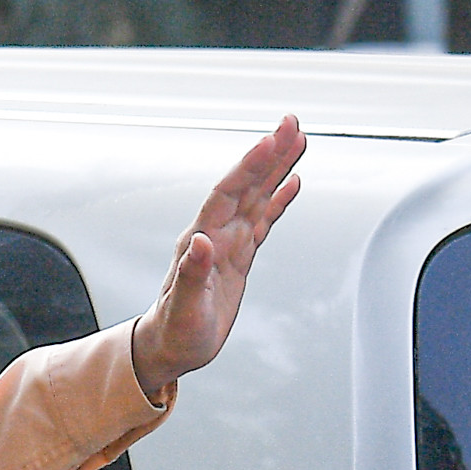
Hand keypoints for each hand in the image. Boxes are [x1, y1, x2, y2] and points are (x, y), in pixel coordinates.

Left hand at [129, 116, 306, 395]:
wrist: (171, 347)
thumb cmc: (174, 332)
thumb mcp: (183, 309)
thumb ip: (191, 275)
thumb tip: (200, 241)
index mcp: (200, 241)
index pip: (227, 193)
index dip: (248, 167)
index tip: (270, 141)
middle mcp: (215, 234)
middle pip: (246, 184)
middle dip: (268, 153)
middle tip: (291, 122)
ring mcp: (228, 243)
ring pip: (258, 196)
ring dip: (277, 167)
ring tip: (298, 139)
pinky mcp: (240, 256)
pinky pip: (263, 220)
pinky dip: (279, 199)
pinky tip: (293, 181)